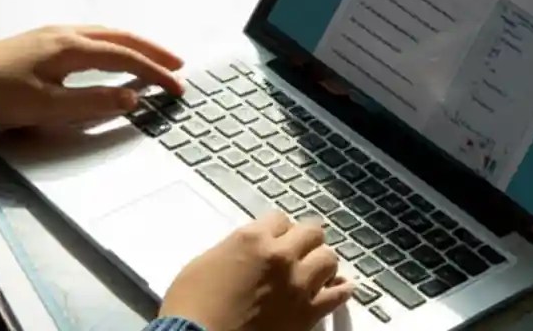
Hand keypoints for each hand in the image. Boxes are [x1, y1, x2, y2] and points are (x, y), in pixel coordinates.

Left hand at [0, 25, 184, 129]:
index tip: (177, 87)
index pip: (124, 57)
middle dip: (152, 50)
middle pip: (120, 37)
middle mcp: (66, 34)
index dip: (154, 72)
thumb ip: (91, 103)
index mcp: (70, 47)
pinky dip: (114, 44)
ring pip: (106, 33)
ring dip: (133, 44)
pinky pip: (91, 36)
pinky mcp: (42, 41)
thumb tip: (131, 98)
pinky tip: (112, 53)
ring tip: (153, 57)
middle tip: (178, 64)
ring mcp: (53, 34)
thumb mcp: (47, 107)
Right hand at [159, 211, 353, 330]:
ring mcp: (298, 284)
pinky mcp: (308, 312)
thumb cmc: (191, 304)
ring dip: (321, 262)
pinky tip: (340, 288)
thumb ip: (234, 249)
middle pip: (312, 232)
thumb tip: (248, 251)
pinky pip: (339, 295)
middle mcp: (281, 255)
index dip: (277, 229)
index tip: (274, 238)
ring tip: (314, 270)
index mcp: (253, 238)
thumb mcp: (205, 262)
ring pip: (329, 258)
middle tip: (297, 251)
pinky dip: (341, 289)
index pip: (280, 219)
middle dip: (305, 240)